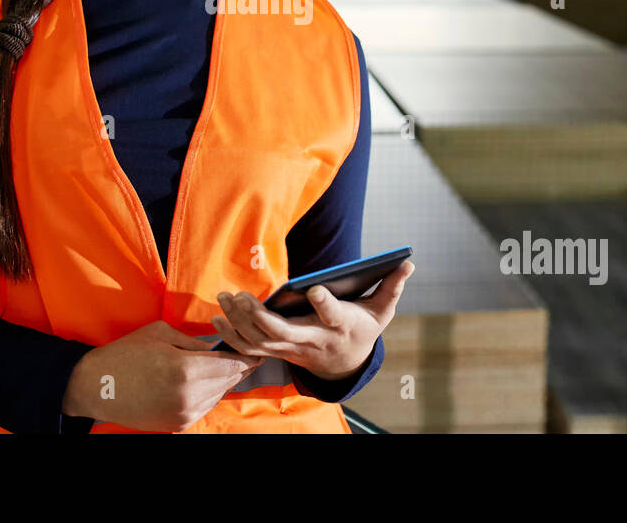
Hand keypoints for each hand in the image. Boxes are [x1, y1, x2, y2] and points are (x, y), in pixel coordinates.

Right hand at [61, 320, 261, 432]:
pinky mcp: (177, 425)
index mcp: (186, 369)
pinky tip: (204, 381)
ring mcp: (183, 414)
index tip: (255, 351)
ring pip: (217, 396)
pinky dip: (208, 394)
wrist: (96, 386)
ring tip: (225, 367)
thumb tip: (217, 348)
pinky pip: (203, 407)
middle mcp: (189, 396)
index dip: (245, 357)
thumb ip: (194, 343)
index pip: (230, 364)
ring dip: (223, 382)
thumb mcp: (161, 333)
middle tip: (246, 357)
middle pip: (227, 381)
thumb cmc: (126, 353)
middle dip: (237, 368)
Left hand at [210, 260, 414, 380]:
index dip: (325, 303)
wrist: (347, 364)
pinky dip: (231, 337)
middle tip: (241, 295)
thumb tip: (408, 262)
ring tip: (224, 298)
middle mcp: (312, 341)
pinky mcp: (278, 352)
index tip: (314, 287)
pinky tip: (217, 317)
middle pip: (283, 333)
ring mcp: (292, 349)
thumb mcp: (382, 311)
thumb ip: (392, 287)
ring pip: (260, 342)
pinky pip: (250, 349)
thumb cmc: (363, 329)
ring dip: (238, 323)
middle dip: (260, 316)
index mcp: (338, 327)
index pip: (332, 316)